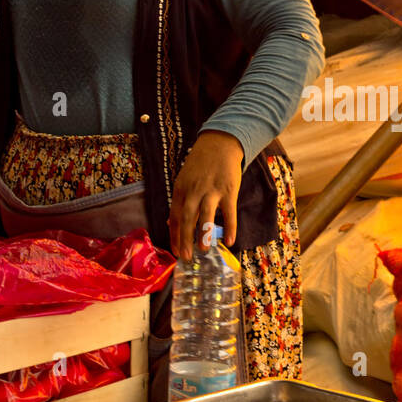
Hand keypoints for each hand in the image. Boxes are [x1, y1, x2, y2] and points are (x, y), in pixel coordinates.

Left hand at [169, 131, 243, 259]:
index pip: (174, 216)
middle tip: (186, 257)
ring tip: (204, 251)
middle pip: (187, 217)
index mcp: (181, 189)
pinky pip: (228, 212)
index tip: (175, 251)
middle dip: (185, 239)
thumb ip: (180, 201)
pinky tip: (230, 241)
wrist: (220, 143)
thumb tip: (171, 222)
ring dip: (204, 234)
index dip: (174, 235)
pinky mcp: (228, 190)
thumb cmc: (201, 165)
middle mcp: (193, 190)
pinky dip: (230, 227)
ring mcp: (211, 190)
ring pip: (205, 214)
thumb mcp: (184, 180)